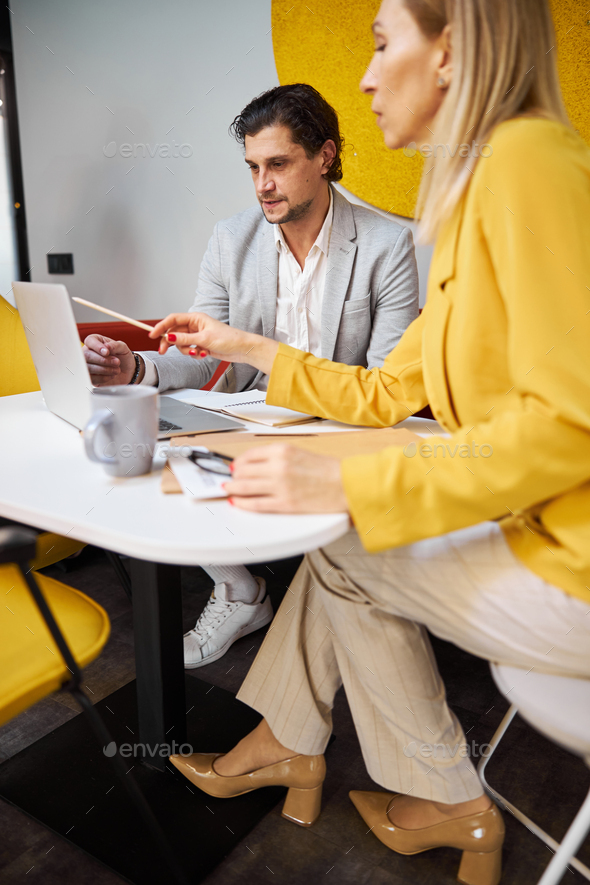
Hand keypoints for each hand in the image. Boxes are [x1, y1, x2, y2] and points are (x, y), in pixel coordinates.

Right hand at [83, 334, 137, 385]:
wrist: (127, 372)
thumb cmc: (123, 357)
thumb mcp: (123, 348)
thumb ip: (115, 345)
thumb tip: (106, 346)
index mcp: (95, 341)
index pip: (90, 341)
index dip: (97, 347)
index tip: (107, 352)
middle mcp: (88, 352)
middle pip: (86, 355)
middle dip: (103, 360)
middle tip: (117, 362)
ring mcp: (88, 365)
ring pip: (88, 368)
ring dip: (104, 370)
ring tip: (117, 370)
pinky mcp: (90, 377)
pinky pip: (92, 378)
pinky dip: (103, 378)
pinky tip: (112, 376)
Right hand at [150, 312, 278, 375]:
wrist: (242, 349)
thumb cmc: (229, 339)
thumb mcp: (204, 339)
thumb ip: (184, 339)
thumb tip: (168, 338)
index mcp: (196, 318)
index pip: (173, 319)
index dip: (161, 326)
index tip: (152, 334)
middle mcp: (195, 326)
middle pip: (174, 333)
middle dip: (170, 343)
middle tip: (163, 351)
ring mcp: (198, 336)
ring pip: (181, 344)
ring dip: (187, 351)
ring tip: (198, 353)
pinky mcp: (201, 345)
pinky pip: (190, 350)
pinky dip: (194, 354)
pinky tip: (204, 354)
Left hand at [223, 445, 348, 512]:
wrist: (346, 485)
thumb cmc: (328, 471)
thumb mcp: (300, 454)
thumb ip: (278, 458)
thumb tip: (256, 466)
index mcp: (283, 450)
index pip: (250, 455)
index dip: (238, 462)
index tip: (235, 466)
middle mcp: (278, 466)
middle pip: (244, 471)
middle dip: (233, 476)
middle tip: (229, 480)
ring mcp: (280, 486)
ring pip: (245, 487)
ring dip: (232, 489)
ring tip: (228, 490)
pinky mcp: (284, 504)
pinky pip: (255, 504)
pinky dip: (242, 504)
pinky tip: (237, 503)